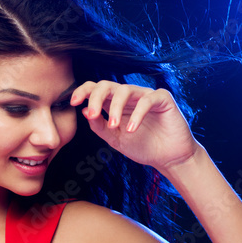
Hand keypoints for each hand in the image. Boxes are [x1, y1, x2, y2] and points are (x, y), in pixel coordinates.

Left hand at [71, 80, 200, 171]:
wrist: (168, 158)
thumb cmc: (142, 147)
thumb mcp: (114, 139)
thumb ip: (99, 126)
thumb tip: (84, 111)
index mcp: (115, 103)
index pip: (96, 89)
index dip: (83, 91)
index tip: (73, 102)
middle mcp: (129, 96)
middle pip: (107, 85)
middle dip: (95, 97)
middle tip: (92, 114)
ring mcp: (145, 95)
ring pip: (125, 90)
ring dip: (115, 107)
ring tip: (113, 126)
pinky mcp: (163, 99)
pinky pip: (147, 100)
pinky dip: (137, 114)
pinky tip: (131, 129)